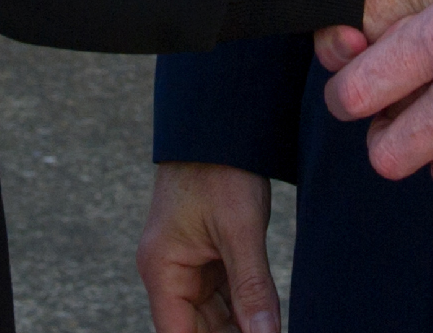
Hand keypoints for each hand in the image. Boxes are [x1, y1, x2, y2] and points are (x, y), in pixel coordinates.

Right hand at [137, 162, 278, 332]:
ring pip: (214, 314)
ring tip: (269, 329)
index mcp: (163, 271)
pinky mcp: (207, 252)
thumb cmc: (220, 168)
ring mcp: (188, 263)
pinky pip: (225, 292)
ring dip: (241, 326)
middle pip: (197, 328)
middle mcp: (169, 272)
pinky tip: (267, 318)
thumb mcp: (240, 229)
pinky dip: (245, 306)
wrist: (220, 121)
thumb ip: (252, 288)